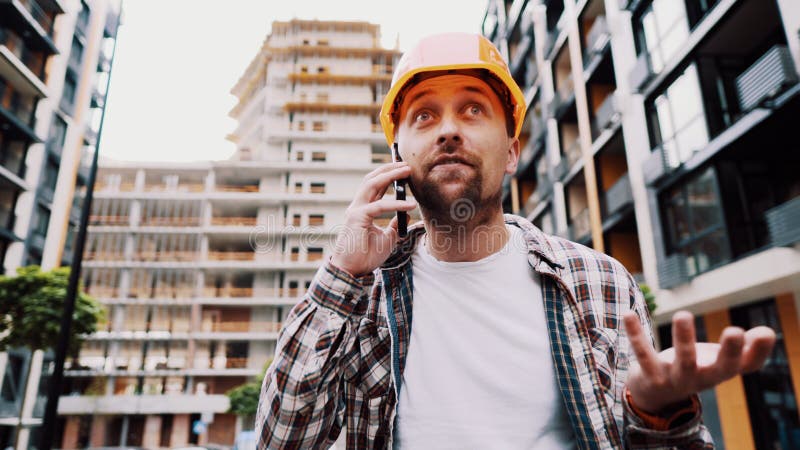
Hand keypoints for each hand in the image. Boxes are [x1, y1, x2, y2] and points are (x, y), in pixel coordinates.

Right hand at [330, 162, 416, 276]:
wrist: (353, 270)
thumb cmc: (366, 256)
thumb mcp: (388, 238)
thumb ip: (394, 224)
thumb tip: (407, 215)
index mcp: (363, 210)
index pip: (375, 186)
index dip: (389, 176)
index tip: (404, 170)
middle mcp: (357, 206)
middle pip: (372, 179)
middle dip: (389, 169)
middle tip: (407, 165)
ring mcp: (355, 210)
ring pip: (372, 184)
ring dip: (390, 175)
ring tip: (407, 171)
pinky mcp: (357, 218)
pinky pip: (380, 206)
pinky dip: (396, 203)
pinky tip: (410, 205)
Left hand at [623, 310, 775, 414]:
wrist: (655, 395)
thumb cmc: (694, 369)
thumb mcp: (719, 361)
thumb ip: (744, 349)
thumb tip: (767, 333)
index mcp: (720, 372)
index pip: (745, 365)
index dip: (757, 352)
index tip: (765, 333)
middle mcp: (701, 378)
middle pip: (719, 368)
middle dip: (728, 351)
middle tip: (735, 331)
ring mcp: (676, 379)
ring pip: (681, 360)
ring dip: (683, 339)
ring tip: (683, 314)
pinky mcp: (650, 375)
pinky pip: (642, 353)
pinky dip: (636, 334)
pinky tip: (628, 313)